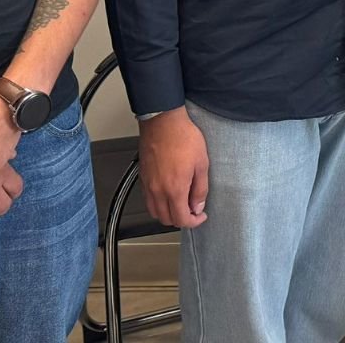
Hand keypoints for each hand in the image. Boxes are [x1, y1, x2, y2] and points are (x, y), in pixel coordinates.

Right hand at [138, 108, 209, 228]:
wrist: (163, 122)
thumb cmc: (183, 137)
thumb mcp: (202, 164)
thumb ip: (200, 189)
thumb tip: (198, 206)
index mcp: (174, 189)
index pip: (181, 219)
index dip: (193, 222)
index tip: (200, 216)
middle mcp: (158, 190)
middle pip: (166, 219)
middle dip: (181, 219)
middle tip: (193, 210)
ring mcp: (148, 185)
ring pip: (155, 212)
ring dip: (168, 213)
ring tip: (181, 203)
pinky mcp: (143, 177)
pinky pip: (148, 200)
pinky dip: (158, 204)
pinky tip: (169, 195)